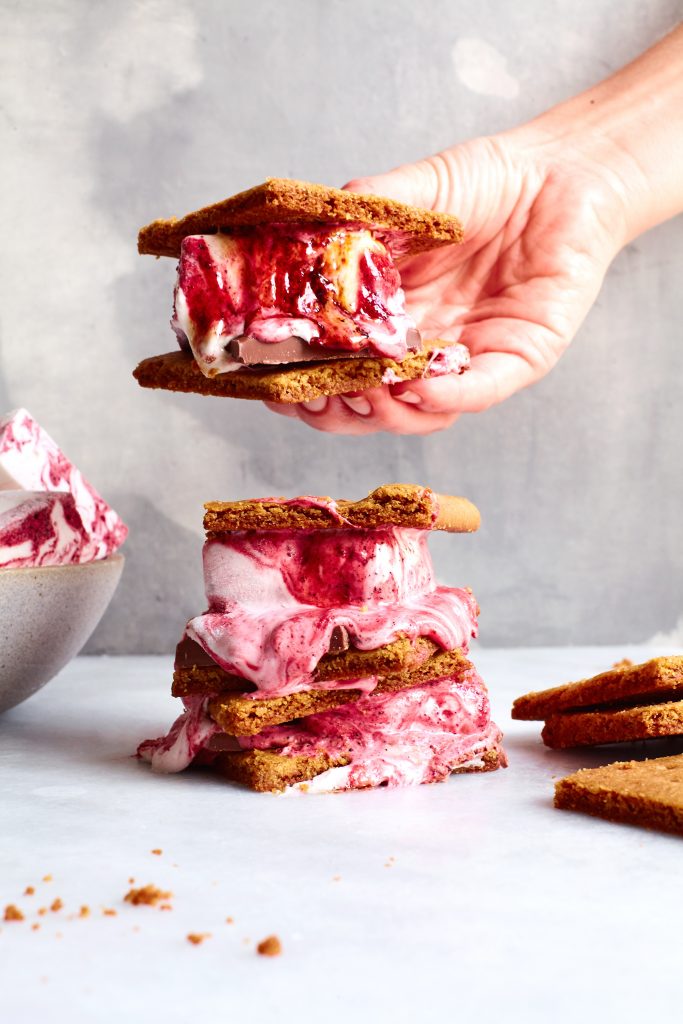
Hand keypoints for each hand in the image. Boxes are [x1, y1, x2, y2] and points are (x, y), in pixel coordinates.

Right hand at [267, 128, 627, 434]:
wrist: (562, 173)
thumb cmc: (485, 183)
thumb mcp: (408, 193)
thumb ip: (357, 216)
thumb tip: (295, 239)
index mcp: (388, 317)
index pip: (334, 363)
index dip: (298, 376)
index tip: (265, 377)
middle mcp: (422, 349)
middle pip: (366, 404)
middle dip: (332, 407)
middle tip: (306, 394)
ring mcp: (467, 360)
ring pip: (416, 413)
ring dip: (382, 409)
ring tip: (359, 387)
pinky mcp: (516, 360)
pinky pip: (476, 392)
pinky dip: (444, 398)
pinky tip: (416, 387)